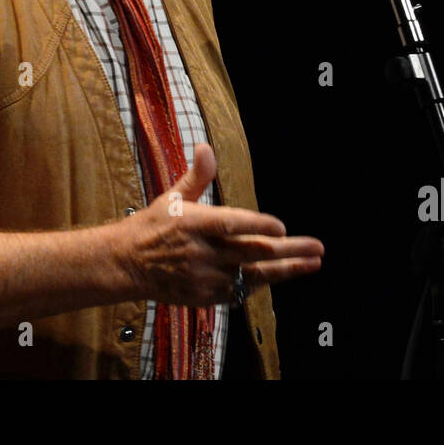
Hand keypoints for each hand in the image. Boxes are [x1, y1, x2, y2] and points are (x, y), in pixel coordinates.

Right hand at [116, 143, 323, 306]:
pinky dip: (260, 283)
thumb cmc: (152, 226)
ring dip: (285, 270)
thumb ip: (196, 176)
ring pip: (252, 276)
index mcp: (193, 224)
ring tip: (312, 264)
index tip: (282, 226)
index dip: (258, 226)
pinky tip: (282, 275)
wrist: (126, 265)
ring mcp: (204, 278)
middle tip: (317, 247)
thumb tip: (206, 148)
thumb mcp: (172, 197)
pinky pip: (239, 292)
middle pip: (251, 252)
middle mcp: (201, 252)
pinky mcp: (204, 297)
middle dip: (289, 250)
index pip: (231, 224)